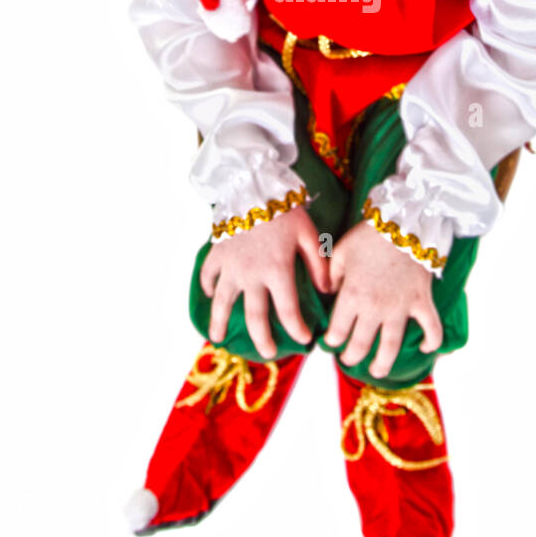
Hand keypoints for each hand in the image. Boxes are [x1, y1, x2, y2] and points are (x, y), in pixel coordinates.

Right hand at [200, 205, 329, 360]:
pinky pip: (209, 275)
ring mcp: (230, 266)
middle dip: (262, 339)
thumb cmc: (285, 208)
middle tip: (268, 353)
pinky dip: (208, 287)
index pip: (288, 311)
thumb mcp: (309, 234)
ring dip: (220, 322)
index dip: (297, 329)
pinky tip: (212, 296)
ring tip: (218, 339)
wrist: (253, 183)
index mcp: (277, 271)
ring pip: (223, 303)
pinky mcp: (216, 253)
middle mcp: (252, 275)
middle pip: (255, 317)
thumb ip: (318, 264)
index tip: (305, 340)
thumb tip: (326, 290)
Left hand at [323, 221, 442, 379]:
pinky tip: (426, 348)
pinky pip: (431, 328)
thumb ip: (331, 276)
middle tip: (347, 360)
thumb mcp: (341, 251)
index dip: (331, 341)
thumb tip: (328, 293)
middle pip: (361, 344)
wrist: (404, 222)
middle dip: (351, 357)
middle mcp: (375, 308)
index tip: (329, 342)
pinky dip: (431, 341)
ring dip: (383, 363)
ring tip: (377, 372)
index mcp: (351, 296)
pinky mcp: (421, 302)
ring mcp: (401, 308)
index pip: (338, 331)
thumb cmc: (369, 235)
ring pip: (390, 346)